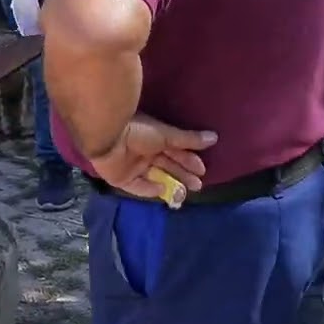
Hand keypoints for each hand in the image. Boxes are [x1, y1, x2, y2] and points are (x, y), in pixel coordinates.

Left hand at [88, 113, 217, 200]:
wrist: (108, 137)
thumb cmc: (139, 131)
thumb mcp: (166, 135)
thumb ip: (188, 139)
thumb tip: (214, 137)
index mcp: (153, 139)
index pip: (175, 152)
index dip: (189, 161)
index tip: (202, 170)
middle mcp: (143, 153)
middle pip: (167, 166)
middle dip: (183, 175)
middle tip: (198, 185)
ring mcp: (131, 166)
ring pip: (155, 178)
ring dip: (171, 184)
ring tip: (186, 193)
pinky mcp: (120, 179)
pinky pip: (137, 187)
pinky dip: (149, 189)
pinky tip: (162, 190)